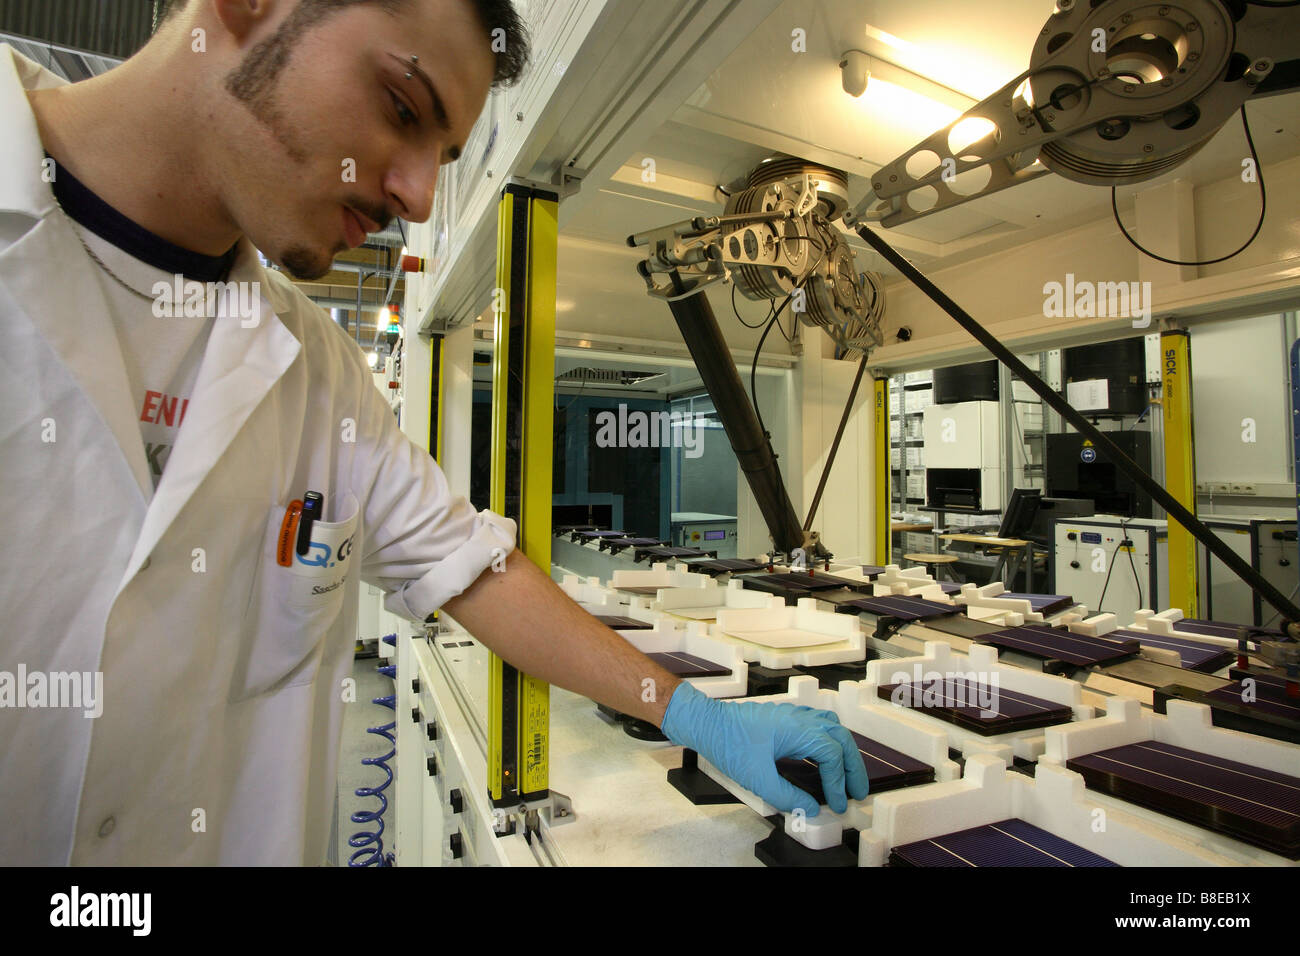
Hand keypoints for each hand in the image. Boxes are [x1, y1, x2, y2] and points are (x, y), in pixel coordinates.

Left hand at [661, 681, 869, 815]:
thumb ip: (786, 797)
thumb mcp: (757, 779)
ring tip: (848, 773)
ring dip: (844, 750)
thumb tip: (810, 809)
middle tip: (858, 791)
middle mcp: (800, 718)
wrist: (706, 722)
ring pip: (832, 727)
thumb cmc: (728, 743)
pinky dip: (829, 739)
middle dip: (853, 766)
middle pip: (841, 737)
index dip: (838, 783)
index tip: (838, 803)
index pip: (832, 756)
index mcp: (798, 729)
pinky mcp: (784, 717)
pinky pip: (818, 723)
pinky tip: (825, 753)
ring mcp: (792, 715)